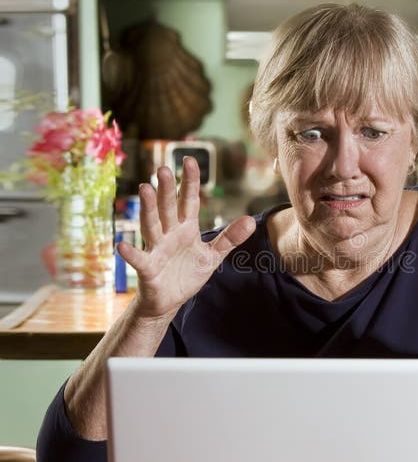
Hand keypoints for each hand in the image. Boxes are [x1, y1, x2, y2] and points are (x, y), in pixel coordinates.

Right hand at [117, 156, 255, 318]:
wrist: (169, 301)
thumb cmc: (187, 274)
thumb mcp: (212, 256)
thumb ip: (229, 238)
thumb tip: (251, 221)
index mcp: (186, 228)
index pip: (189, 200)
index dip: (190, 181)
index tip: (190, 159)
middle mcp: (169, 233)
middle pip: (168, 208)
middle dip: (167, 189)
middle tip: (164, 168)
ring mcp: (157, 249)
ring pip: (151, 225)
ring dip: (148, 208)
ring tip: (145, 189)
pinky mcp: (147, 268)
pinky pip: (139, 259)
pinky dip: (130, 253)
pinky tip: (122, 245)